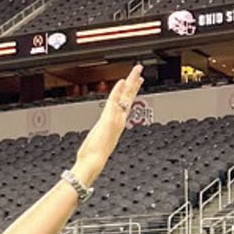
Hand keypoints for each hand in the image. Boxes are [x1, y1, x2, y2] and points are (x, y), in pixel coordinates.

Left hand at [75, 64, 142, 179]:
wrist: (93, 162)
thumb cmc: (93, 154)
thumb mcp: (100, 139)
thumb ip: (103, 132)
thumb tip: (103, 131)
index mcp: (116, 123)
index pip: (126, 103)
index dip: (131, 91)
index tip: (137, 81)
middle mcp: (118, 120)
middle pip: (129, 98)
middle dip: (134, 83)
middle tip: (140, 70)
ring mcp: (115, 120)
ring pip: (125, 98)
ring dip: (130, 83)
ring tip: (136, 71)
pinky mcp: (109, 121)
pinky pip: (114, 103)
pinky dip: (118, 92)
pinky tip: (121, 82)